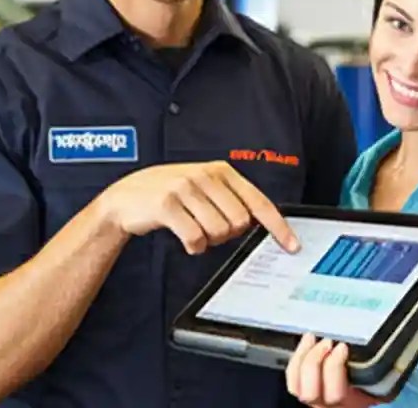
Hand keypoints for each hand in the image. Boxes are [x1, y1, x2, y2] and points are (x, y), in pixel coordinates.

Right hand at [95, 161, 297, 254]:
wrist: (126, 196)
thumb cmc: (170, 194)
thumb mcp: (202, 188)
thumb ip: (230, 200)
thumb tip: (258, 224)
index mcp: (221, 171)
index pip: (259, 202)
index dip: (278, 226)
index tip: (291, 245)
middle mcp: (205, 175)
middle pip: (240, 223)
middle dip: (228, 234)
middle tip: (209, 228)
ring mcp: (185, 188)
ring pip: (218, 232)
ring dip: (208, 241)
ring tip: (193, 229)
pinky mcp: (167, 204)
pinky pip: (195, 239)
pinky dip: (193, 246)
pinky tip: (184, 238)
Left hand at [285, 334, 383, 407]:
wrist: (357, 395)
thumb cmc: (374, 385)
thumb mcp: (380, 380)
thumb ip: (379, 368)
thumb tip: (384, 343)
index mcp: (350, 403)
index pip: (334, 394)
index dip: (334, 368)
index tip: (343, 346)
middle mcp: (327, 406)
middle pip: (310, 392)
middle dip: (315, 361)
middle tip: (327, 341)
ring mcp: (313, 400)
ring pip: (296, 386)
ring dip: (303, 357)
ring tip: (314, 338)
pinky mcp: (303, 388)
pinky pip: (292, 378)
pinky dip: (296, 357)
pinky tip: (307, 341)